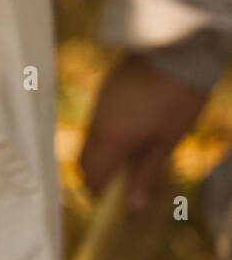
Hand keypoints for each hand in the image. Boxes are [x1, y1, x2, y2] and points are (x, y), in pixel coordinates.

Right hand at [79, 52, 209, 210]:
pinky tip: (129, 137)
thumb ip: (146, 174)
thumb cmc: (177, 100)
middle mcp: (96, 124)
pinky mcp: (103, 94)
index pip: (92, 176)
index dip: (98, 194)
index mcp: (111, 139)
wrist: (175, 53)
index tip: (113, 205)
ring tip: (128, 164)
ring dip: (101, 158)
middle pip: (83, 161)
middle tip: (119, 189)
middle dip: (96, 178)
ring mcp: (97, 107)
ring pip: (88, 142)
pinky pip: (95, 125)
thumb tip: (132, 207)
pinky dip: (104, 140)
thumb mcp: (167, 141)